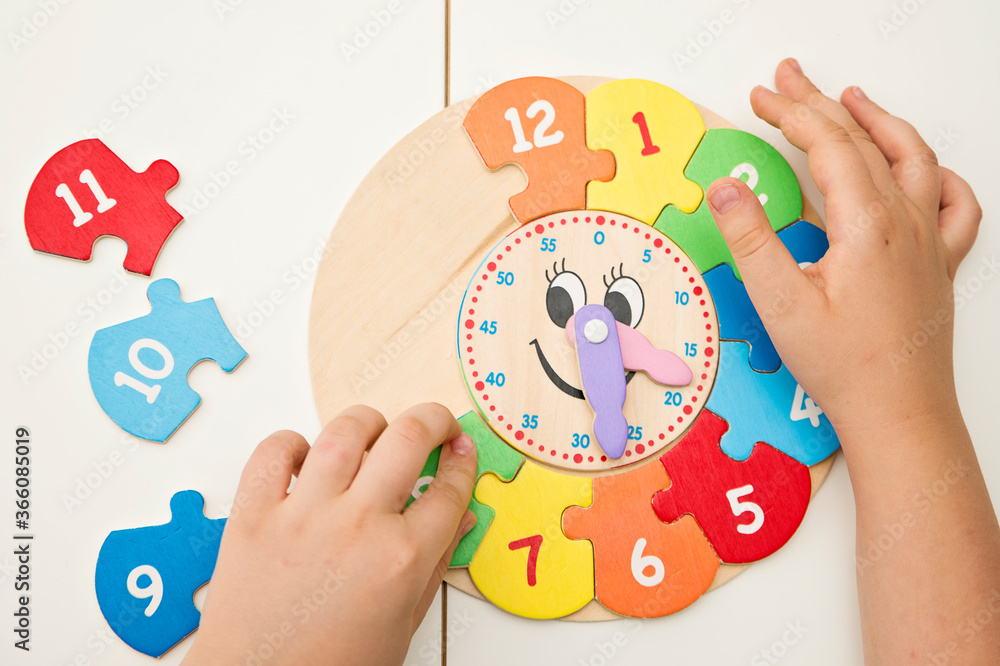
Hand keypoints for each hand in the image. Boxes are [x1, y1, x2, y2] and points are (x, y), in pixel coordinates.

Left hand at [183, 403, 476, 665]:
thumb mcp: (402, 624)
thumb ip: (435, 565)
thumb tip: (460, 519)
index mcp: (402, 559)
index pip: (450, 488)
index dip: (464, 461)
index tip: (462, 450)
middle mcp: (357, 527)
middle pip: (410, 438)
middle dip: (434, 420)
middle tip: (435, 425)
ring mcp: (303, 516)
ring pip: (346, 431)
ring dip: (369, 422)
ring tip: (374, 431)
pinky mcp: (253, 515)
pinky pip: (274, 451)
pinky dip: (292, 443)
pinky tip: (307, 457)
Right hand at [705, 58, 980, 438]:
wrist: (900, 413)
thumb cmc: (844, 367)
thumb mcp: (780, 304)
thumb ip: (751, 240)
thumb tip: (725, 187)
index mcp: (868, 225)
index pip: (828, 144)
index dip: (792, 113)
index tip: (761, 96)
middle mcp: (907, 221)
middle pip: (865, 140)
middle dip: (821, 103)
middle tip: (788, 79)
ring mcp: (930, 240)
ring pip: (914, 158)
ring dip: (880, 121)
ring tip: (853, 97)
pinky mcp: (939, 262)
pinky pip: (955, 202)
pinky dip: (936, 172)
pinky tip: (923, 169)